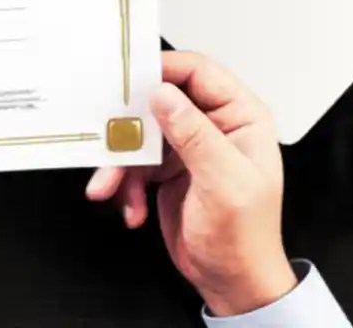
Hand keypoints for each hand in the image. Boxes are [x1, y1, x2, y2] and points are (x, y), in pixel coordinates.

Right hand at [86, 52, 296, 316]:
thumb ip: (194, 135)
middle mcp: (214, 127)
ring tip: (110, 187)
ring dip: (121, 164)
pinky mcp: (168, 170)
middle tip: (107, 139)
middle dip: (129, 126)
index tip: (128, 80)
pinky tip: (131, 208)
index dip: (162, 71)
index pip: (198, 73)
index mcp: (240, 118)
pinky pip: (134, 164)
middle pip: (159, 103)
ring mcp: (188, 149)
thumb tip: (164, 95)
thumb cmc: (244, 238)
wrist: (232, 282)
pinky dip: (125, 185)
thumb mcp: (223, 183)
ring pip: (140, 136)